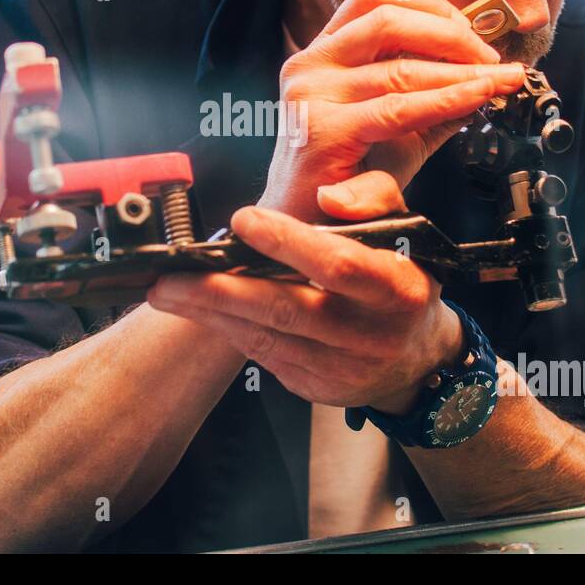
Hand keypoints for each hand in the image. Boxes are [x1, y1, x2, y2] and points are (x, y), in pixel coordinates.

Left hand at [148, 171, 464, 414]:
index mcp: (398, 289)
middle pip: (288, 310)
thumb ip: (374, 199)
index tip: (243, 220)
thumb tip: (327, 197)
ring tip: (167, 291)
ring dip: (210, 313)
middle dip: (222, 290)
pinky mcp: (316, 387)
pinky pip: (263, 355)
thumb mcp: (409, 233)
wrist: (418, 357)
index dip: (288, 243)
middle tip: (172, 274)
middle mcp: (371, 335)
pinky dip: (227, 330)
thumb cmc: (402, 279)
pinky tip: (198, 310)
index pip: (339, 265)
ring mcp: (342, 368)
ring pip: (266, 337)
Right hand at [261, 0, 525, 220]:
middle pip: (388, 20)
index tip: (468, 28)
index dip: (428, 4)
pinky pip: (398, 109)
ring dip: (461, 73)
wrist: (306, 226)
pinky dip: (447, 99)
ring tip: (498, 81)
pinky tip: (477, 100)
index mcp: (323, 52)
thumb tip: (487, 72)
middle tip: (491, 59)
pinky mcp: (323, 131)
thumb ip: (431, 92)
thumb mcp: (394, 121)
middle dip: (451, 35)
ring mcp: (312, 96)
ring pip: (400, 68)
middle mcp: (310, 65)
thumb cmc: (347, 172)